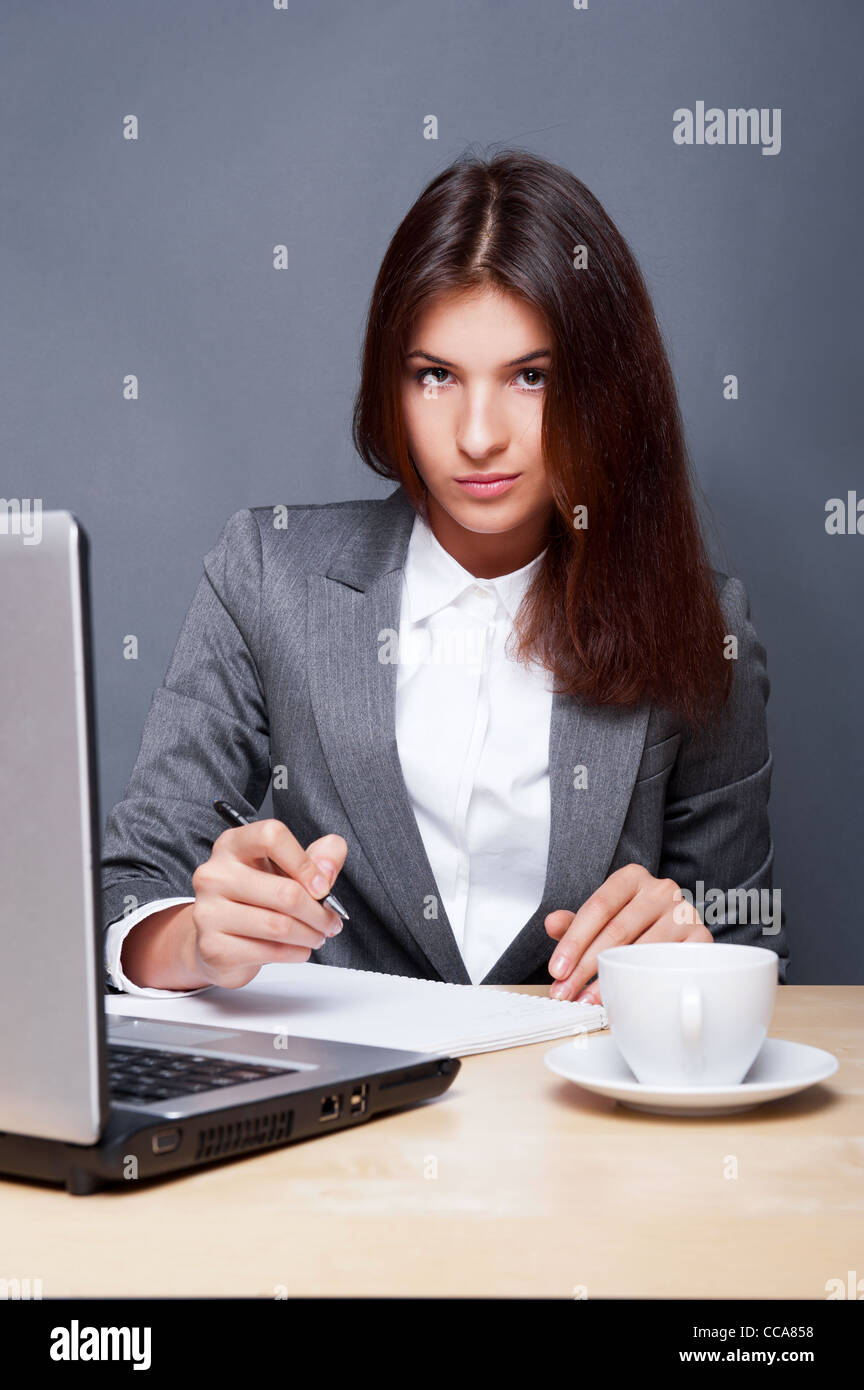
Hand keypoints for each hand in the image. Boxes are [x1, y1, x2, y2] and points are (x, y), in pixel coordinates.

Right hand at [188, 819, 347, 987]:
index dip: (305, 863)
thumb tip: (327, 870)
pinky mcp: (213, 948)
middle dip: (318, 913)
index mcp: (232, 845)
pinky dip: (294, 953)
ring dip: (310, 935)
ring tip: (317, 936)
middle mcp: (214, 874)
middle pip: (285, 892)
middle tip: (331, 922)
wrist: (220, 939)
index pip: (271, 837)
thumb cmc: (257, 898)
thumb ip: (318, 858)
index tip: (322, 887)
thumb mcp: (288, 869)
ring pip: (279, 926)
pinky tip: (298, 949)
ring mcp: (208, 912)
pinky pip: (268, 952)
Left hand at [543, 863, 710, 1002]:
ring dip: (611, 980)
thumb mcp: (604, 918)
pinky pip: (669, 964)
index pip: (598, 907)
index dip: (573, 941)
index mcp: (633, 878)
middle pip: (617, 931)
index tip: (556, 970)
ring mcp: (685, 913)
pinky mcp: (702, 939)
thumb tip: (551, 923)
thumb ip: (575, 922)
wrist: (680, 932)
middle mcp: (661, 890)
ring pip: (641, 950)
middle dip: (585, 967)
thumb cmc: (636, 925)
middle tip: (566, 992)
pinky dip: (646, 983)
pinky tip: (628, 997)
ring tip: (587, 1001)